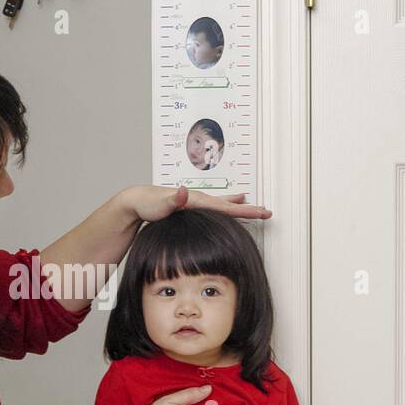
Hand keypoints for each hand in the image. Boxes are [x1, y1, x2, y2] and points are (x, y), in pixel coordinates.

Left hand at [121, 184, 271, 222]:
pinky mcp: (191, 207)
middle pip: (228, 204)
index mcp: (195, 200)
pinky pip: (215, 207)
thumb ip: (172, 199)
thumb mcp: (158, 204)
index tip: (260, 212)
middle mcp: (198, 198)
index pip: (224, 207)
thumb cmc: (147, 203)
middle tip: (266, 211)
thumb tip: (184, 192)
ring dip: (239, 206)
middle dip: (248, 208)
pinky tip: (231, 203)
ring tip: (254, 206)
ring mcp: (195, 202)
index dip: (243, 210)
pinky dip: (226, 206)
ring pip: (223, 204)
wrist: (138, 200)